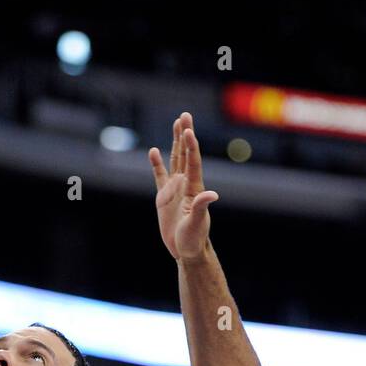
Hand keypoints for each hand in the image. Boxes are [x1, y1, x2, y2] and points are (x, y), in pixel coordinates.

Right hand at [149, 111, 218, 261]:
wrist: (186, 250)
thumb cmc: (193, 240)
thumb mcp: (196, 224)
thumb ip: (202, 207)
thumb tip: (212, 194)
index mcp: (194, 189)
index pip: (193, 162)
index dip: (191, 145)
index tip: (189, 129)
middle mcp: (185, 184)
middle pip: (185, 154)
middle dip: (185, 134)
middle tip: (185, 115)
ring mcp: (175, 189)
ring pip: (175, 159)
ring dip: (176, 141)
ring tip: (176, 123)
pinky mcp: (164, 197)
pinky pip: (159, 176)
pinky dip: (156, 164)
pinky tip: (153, 151)